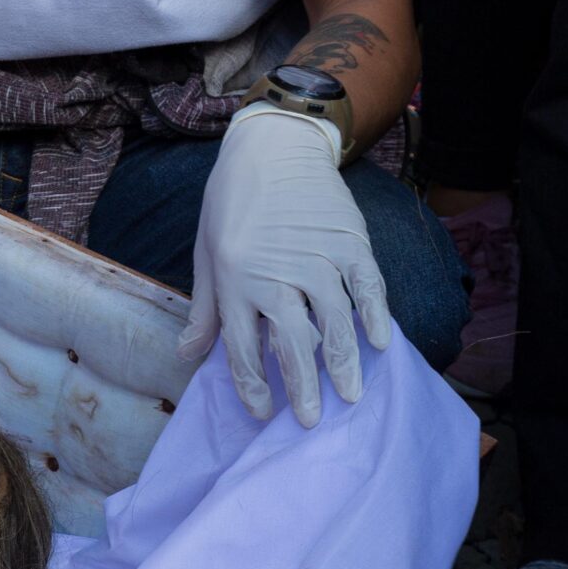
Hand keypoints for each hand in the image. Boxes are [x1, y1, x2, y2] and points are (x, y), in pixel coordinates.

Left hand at [179, 107, 394, 426]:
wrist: (273, 148)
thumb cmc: (232, 205)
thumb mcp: (206, 256)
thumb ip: (205, 310)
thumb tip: (188, 357)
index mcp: (236, 283)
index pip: (244, 350)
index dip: (253, 388)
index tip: (264, 415)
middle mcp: (276, 276)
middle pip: (293, 344)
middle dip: (303, 388)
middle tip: (313, 421)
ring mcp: (317, 258)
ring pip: (335, 322)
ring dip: (344, 363)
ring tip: (352, 395)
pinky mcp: (350, 242)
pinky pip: (367, 287)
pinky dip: (374, 316)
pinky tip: (379, 344)